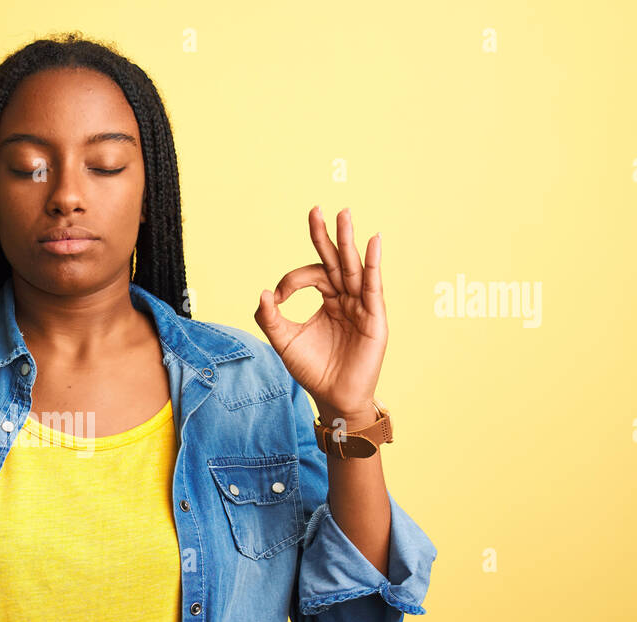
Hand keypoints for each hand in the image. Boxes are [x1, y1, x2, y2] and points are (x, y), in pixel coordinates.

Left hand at [253, 206, 385, 422]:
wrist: (334, 397)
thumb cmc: (313, 369)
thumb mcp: (284, 341)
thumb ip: (271, 318)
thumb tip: (262, 292)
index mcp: (327, 299)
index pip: (310, 275)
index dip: (290, 280)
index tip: (276, 298)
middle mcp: (345, 297)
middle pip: (334, 260)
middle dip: (325, 235)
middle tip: (316, 209)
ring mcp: (361, 305)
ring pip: (352, 267)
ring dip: (347, 241)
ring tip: (343, 214)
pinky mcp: (374, 317)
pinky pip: (372, 286)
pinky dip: (373, 264)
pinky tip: (372, 243)